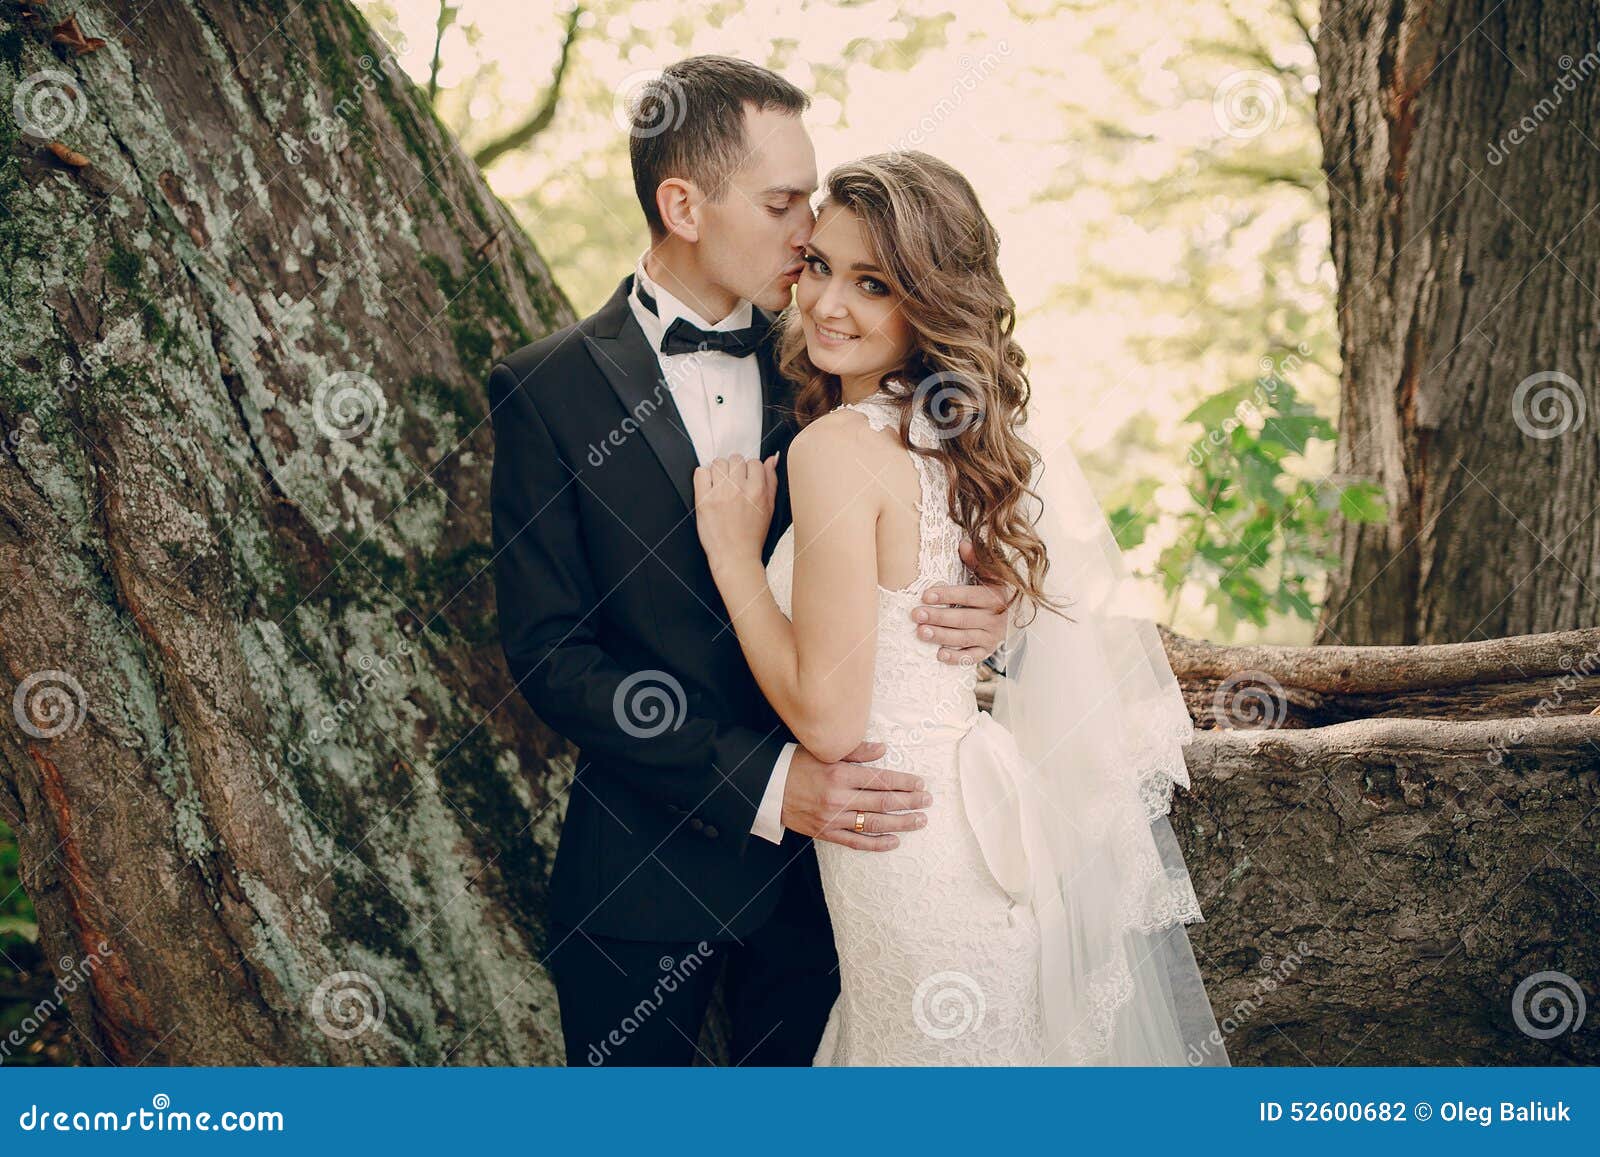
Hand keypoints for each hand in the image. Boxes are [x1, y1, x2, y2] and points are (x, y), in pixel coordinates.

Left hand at [693, 453, 777, 567]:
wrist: (735, 557)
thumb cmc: (752, 536)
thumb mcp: (770, 508)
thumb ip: (771, 480)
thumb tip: (773, 458)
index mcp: (758, 490)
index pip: (754, 462)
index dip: (750, 471)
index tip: (746, 480)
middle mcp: (739, 490)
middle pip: (735, 459)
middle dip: (735, 469)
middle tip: (733, 484)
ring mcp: (720, 494)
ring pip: (718, 463)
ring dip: (719, 471)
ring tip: (721, 487)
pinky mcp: (703, 500)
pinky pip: (700, 473)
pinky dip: (703, 476)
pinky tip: (709, 488)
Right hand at [782, 741, 931, 850]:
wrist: (767, 788)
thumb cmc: (796, 765)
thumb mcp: (824, 752)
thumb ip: (856, 752)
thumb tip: (883, 750)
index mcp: (840, 774)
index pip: (881, 780)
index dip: (904, 782)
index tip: (920, 783)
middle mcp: (838, 798)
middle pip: (883, 802)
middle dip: (909, 802)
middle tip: (927, 801)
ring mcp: (833, 818)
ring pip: (873, 824)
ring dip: (900, 823)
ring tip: (919, 821)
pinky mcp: (826, 833)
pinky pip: (856, 842)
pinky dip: (876, 843)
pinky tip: (893, 841)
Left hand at [914, 540, 1011, 666]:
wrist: (1007, 614)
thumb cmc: (988, 589)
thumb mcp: (986, 573)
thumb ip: (975, 560)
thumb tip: (963, 543)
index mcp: (995, 595)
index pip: (970, 595)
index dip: (948, 595)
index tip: (925, 595)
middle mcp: (996, 617)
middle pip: (964, 618)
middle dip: (938, 617)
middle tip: (916, 614)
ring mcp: (992, 636)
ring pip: (965, 638)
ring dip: (942, 636)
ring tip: (920, 633)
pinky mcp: (987, 651)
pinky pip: (972, 657)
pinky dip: (956, 658)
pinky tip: (939, 655)